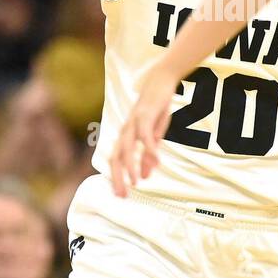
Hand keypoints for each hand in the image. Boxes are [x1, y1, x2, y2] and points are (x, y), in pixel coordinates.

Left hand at [109, 64, 179, 195]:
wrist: (161, 82)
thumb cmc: (156, 109)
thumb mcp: (154, 135)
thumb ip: (148, 154)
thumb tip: (145, 175)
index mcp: (126, 136)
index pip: (116, 160)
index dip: (116, 178)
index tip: (121, 194)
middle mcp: (125, 130)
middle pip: (116, 157)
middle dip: (118, 177)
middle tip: (123, 195)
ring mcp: (133, 122)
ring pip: (127, 148)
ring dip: (131, 166)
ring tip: (137, 182)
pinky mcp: (145, 115)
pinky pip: (145, 136)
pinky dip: (149, 149)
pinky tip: (156, 161)